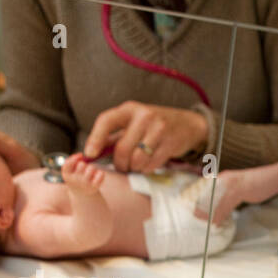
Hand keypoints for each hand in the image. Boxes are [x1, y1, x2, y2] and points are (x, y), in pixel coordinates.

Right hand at [61, 154, 103, 194]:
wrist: (81, 194)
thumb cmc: (76, 178)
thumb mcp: (69, 170)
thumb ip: (71, 160)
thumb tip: (80, 155)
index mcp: (67, 175)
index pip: (68, 163)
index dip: (75, 158)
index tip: (80, 155)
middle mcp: (75, 180)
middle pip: (82, 164)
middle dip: (84, 164)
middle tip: (83, 169)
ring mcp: (85, 184)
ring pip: (91, 168)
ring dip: (92, 168)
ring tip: (90, 173)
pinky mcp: (95, 187)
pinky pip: (101, 174)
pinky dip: (101, 173)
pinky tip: (97, 176)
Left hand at [83, 101, 208, 172]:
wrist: (187, 124)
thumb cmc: (153, 126)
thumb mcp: (132, 123)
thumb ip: (112, 136)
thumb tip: (90, 152)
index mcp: (129, 109)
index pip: (106, 121)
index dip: (95, 138)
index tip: (89, 154)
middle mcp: (144, 116)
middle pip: (122, 149)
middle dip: (120, 163)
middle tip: (122, 167)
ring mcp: (159, 129)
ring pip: (137, 160)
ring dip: (134, 168)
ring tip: (137, 164)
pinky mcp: (170, 143)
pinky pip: (151, 165)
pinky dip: (146, 169)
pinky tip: (149, 163)